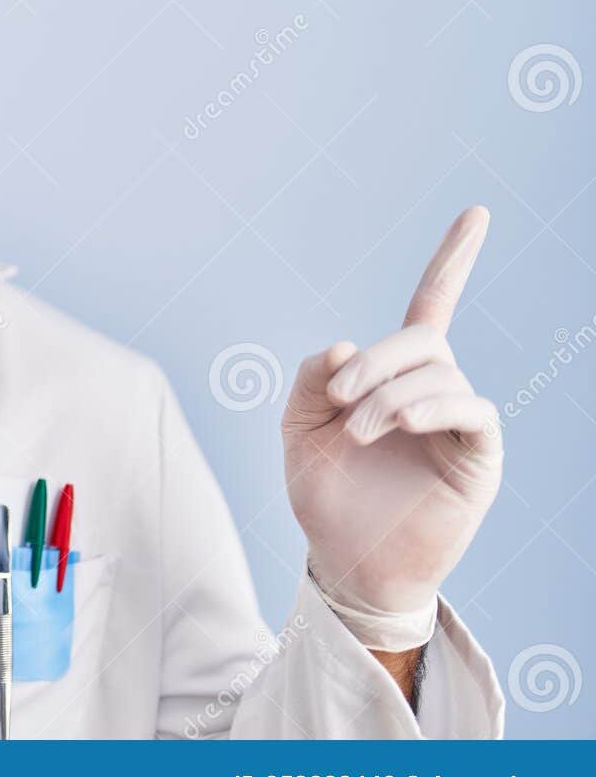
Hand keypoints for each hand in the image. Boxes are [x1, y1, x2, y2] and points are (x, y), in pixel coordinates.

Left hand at [282, 207, 501, 649]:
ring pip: (438, 375)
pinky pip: (470, 410)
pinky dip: (432, 406)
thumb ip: (310, 382)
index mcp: (392, 376)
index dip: (453, 261)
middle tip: (338, 398)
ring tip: (357, 430)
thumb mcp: (297, 432)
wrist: (346, 562)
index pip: (431, 305)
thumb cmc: (325, 497)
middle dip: (374, 361)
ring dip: (390, 394)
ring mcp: (457, 421)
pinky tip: (399, 422)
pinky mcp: (478, 455)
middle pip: (420, 341)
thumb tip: (346, 342)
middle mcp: (432, 389)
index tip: (477, 214)